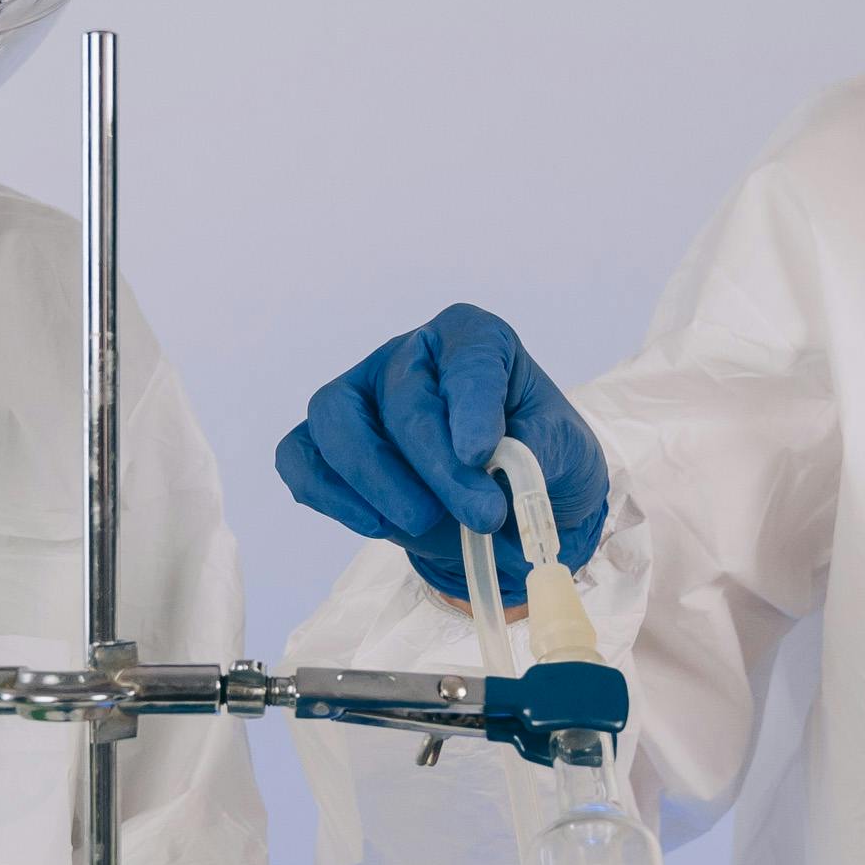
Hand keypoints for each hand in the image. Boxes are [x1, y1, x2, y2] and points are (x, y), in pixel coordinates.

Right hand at [275, 303, 608, 603]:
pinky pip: (300, 457)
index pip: (468, 356)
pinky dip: (328, 494)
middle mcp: (409, 356)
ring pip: (335, 417)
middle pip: (402, 398)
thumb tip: (499, 465)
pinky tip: (374, 525)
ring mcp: (360, 395)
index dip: (471, 404)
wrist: (509, 503)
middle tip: (481, 516)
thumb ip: (538, 453)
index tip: (482, 453)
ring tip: (421, 523)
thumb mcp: (564, 452)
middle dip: (437, 465)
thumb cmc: (537, 458)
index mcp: (473, 339)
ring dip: (374, 478)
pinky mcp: (326, 443)